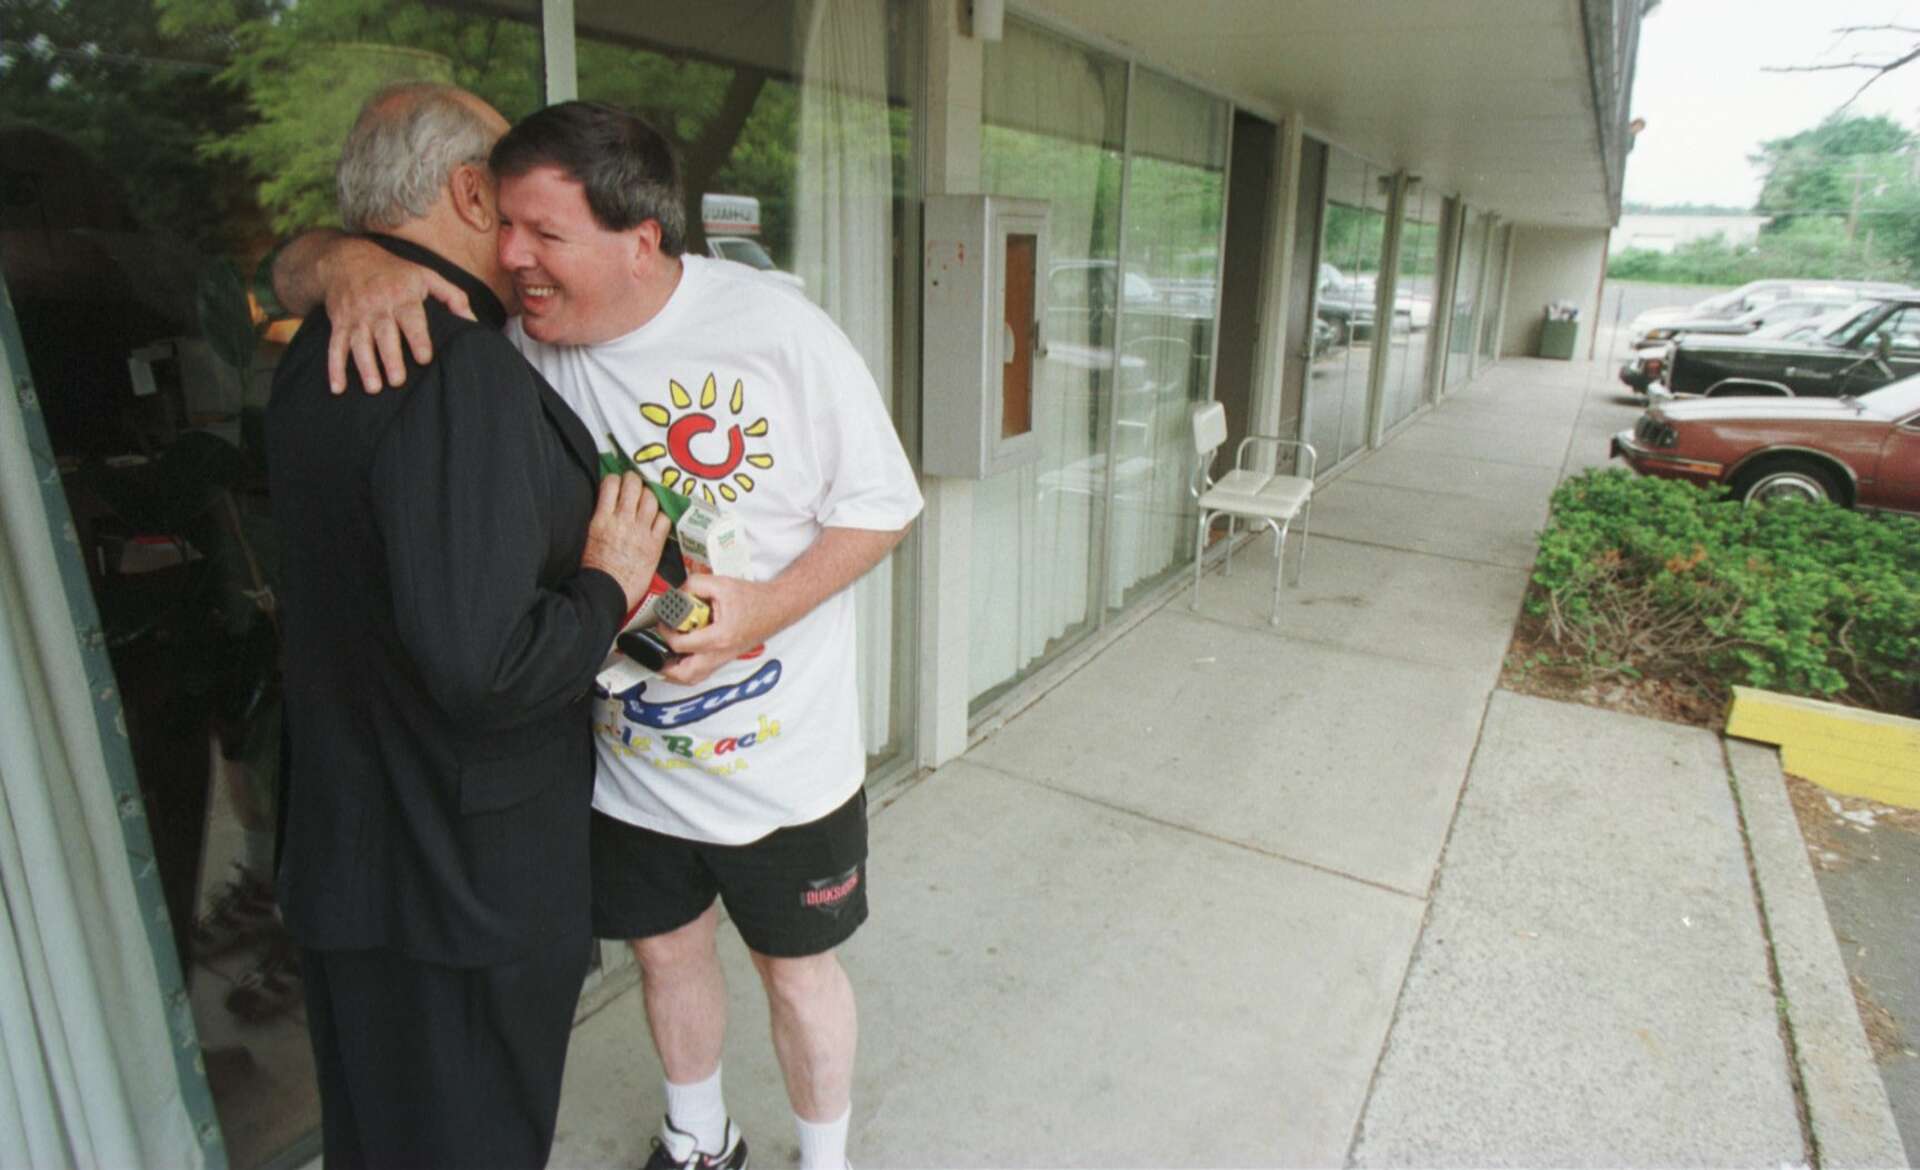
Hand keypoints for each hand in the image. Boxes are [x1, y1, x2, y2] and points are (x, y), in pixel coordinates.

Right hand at [322, 238, 474, 393]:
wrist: (347, 259)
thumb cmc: (395, 273)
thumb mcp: (426, 276)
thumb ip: (452, 297)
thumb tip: (473, 322)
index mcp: (403, 296)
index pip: (411, 318)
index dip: (417, 338)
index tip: (424, 358)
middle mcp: (378, 307)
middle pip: (383, 334)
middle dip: (389, 357)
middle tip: (398, 381)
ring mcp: (356, 316)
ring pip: (358, 343)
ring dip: (364, 366)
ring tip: (374, 388)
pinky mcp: (339, 324)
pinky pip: (334, 346)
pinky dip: (333, 368)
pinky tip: (338, 389)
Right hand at [582, 474, 670, 612]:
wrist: (605, 591)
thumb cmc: (593, 569)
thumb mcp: (587, 537)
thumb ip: (597, 518)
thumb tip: (603, 505)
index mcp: (602, 519)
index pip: (610, 484)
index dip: (615, 479)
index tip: (616, 483)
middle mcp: (622, 521)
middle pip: (633, 486)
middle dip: (634, 480)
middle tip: (634, 483)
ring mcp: (641, 532)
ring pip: (651, 499)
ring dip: (649, 495)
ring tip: (646, 498)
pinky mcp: (654, 545)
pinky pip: (664, 520)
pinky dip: (662, 516)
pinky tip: (657, 519)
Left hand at [657, 573, 791, 685]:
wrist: (777, 607)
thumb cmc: (753, 598)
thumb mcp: (721, 584)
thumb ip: (694, 585)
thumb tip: (676, 594)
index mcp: (719, 637)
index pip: (681, 644)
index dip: (665, 632)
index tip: (663, 620)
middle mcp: (721, 653)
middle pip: (685, 674)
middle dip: (665, 667)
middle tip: (654, 653)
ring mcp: (724, 659)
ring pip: (693, 678)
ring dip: (675, 672)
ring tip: (663, 658)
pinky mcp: (725, 658)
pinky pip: (702, 671)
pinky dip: (687, 668)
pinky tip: (680, 655)